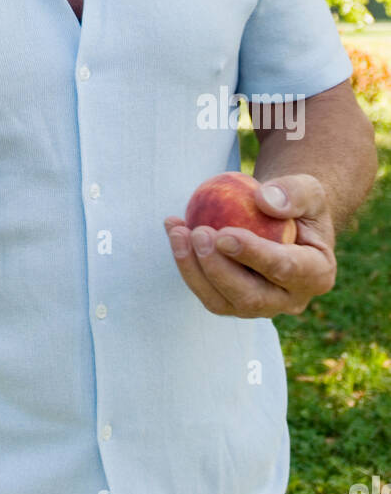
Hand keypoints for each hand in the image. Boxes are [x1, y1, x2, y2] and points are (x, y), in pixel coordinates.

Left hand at [163, 174, 336, 317]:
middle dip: (218, 269)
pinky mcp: (234, 301)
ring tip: (178, 231)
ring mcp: (261, 305)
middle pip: (250, 298)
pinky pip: (206, 291)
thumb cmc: (298, 202)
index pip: (285, 270)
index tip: (223, 234)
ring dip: (194, 269)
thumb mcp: (309, 188)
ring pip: (222, 302)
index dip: (253, 254)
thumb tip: (264, 202)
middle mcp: (290, 299)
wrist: (284, 218)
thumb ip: (295, 193)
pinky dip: (187, 264)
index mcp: (317, 274)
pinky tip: (175, 231)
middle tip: (197, 233)